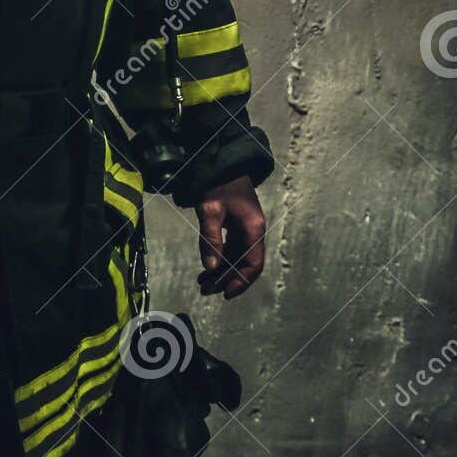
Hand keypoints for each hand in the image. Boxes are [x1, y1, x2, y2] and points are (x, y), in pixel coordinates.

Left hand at [196, 176, 265, 300]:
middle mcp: (254, 231)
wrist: (221, 162)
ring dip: (221, 271)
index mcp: (253, 229)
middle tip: (205, 291)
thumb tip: (210, 267)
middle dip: (226, 280)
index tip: (225, 294)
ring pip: (237, 258)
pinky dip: (220, 259)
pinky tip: (206, 269)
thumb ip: (210, 239)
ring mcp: (246, 228)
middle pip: (244, 264)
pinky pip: (232, 248)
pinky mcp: (238, 225)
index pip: (253, 264)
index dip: (241, 282)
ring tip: (202, 284)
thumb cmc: (217, 184)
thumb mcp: (210, 210)